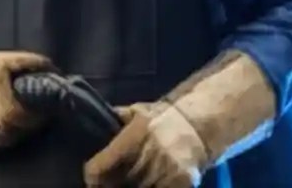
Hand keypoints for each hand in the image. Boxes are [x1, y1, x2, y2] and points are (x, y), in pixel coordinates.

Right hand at [0, 30, 55, 153]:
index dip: (35, 116)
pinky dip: (1, 140)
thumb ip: (29, 62)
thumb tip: (53, 69)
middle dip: (28, 125)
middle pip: (14, 130)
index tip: (44, 111)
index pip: (21, 115)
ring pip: (4, 141)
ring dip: (15, 133)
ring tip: (21, 122)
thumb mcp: (3, 60)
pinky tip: (5, 129)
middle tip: (35, 117)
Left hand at [83, 103, 206, 187]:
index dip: (92, 175)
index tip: (93, 178)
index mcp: (136, 135)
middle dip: (110, 185)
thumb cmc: (163, 118)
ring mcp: (166, 171)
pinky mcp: (181, 183)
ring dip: (130, 187)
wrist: (199, 125)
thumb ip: (118, 118)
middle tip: (109, 183)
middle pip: (116, 183)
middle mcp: (149, 154)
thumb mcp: (139, 112)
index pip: (100, 166)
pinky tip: (148, 184)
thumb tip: (98, 121)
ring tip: (130, 182)